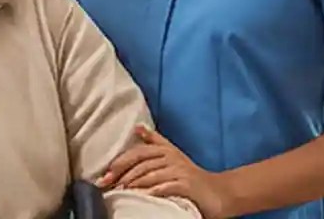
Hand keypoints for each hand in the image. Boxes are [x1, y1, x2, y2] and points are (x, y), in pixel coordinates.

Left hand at [97, 125, 230, 218]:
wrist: (218, 192)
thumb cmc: (191, 176)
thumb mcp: (172, 155)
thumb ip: (155, 141)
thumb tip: (137, 127)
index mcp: (165, 150)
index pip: (137, 153)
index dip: (119, 163)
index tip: (105, 175)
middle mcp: (171, 158)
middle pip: (142, 164)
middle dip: (122, 175)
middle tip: (108, 186)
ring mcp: (180, 171)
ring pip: (152, 174)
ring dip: (135, 183)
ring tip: (122, 191)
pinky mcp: (188, 185)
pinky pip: (168, 186)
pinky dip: (156, 190)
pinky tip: (146, 195)